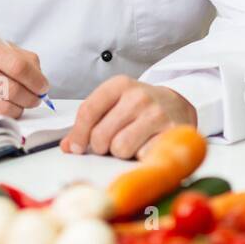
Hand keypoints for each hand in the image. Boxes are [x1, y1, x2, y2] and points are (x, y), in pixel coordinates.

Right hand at [0, 34, 49, 117]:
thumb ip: (19, 57)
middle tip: (35, 98)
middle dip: (31, 98)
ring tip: (20, 104)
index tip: (43, 86)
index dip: (36, 80)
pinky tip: (4, 108)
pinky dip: (4, 115)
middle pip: (13, 89)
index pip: (18, 66)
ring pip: (4, 107)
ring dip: (19, 109)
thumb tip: (40, 78)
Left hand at [60, 75, 196, 159]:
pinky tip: (145, 148)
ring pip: (120, 148)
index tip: (76, 147)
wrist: (177, 106)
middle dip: (101, 146)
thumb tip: (68, 147)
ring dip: (121, 153)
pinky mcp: (171, 133)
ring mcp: (156, 114)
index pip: (88, 111)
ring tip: (129, 145)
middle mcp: (138, 97)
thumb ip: (90, 121)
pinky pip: (142, 156)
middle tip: (110, 144)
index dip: (78, 134)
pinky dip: (140, 158)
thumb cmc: (140, 107)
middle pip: (101, 135)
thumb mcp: (114, 104)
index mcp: (119, 85)